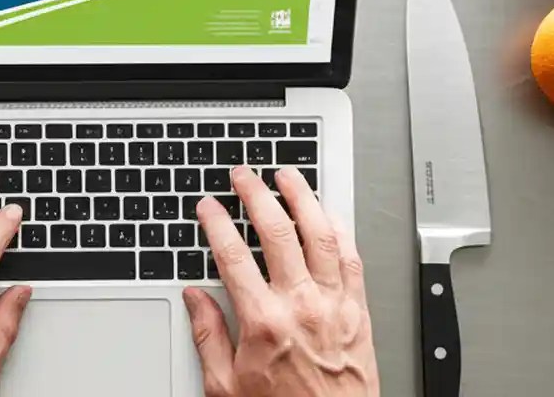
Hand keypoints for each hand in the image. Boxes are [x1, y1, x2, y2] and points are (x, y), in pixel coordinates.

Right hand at [184, 166, 378, 396]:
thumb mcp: (226, 386)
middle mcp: (301, 306)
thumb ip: (208, 336)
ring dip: (302, 198)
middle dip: (256, 195)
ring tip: (288, 176)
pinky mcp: (358, 310)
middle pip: (277, 232)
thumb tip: (195, 299)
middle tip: (243, 176)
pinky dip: (338, 228)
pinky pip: (351, 257)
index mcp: (263, 323)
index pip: (233, 255)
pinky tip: (327, 213)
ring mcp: (333, 304)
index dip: (217, 223)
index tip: (208, 207)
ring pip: (319, 234)